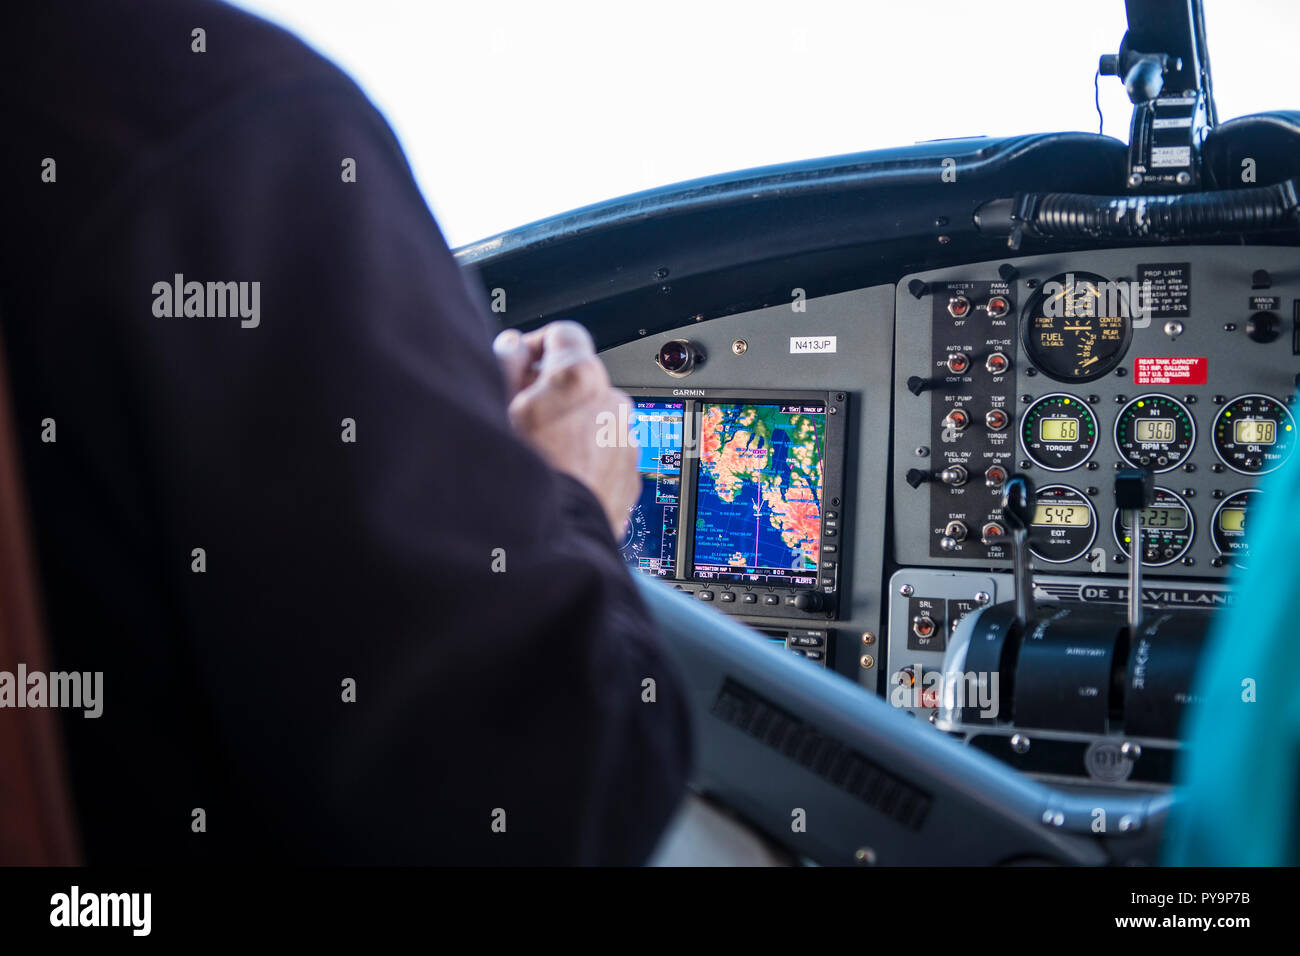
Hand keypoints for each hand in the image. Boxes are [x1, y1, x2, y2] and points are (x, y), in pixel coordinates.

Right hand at [493, 321, 638, 537]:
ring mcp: (625, 442)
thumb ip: (505, 363)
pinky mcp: (630, 476)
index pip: (565, 334)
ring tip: (538, 455)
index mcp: (579, 378)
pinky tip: (557, 477)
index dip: (537, 345)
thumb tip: (513, 346)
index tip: (521, 364)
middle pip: (580, 379)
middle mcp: (613, 404)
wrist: (549, 546)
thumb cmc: (519, 479)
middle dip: (552, 392)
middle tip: (519, 417)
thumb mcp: (495, 408)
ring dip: (570, 426)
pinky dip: (585, 458)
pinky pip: (605, 453)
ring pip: (594, 418)